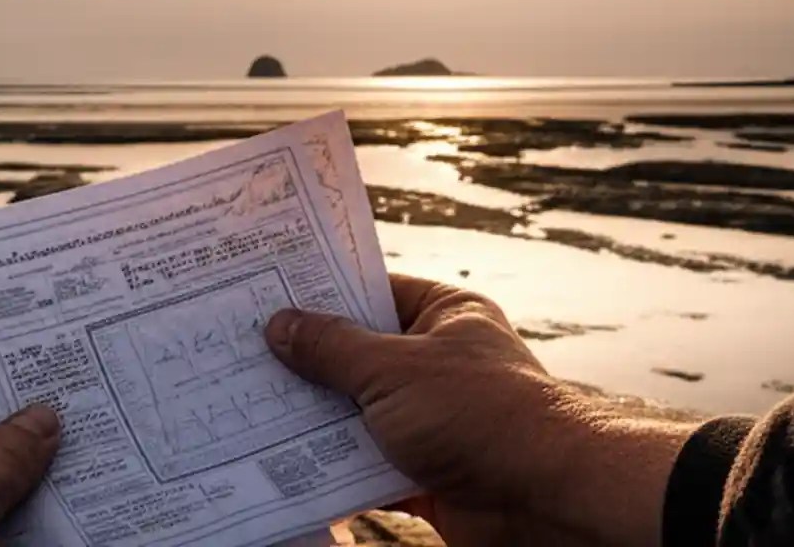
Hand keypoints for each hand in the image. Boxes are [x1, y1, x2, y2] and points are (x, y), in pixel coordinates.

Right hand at [265, 274, 689, 546]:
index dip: (326, 294)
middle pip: (362, 356)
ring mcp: (436, 420)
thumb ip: (333, 349)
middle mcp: (443, 363)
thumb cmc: (484, 416)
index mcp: (447, 316)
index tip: (272, 297)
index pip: (376, 291)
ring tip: (255, 411)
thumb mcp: (393, 370)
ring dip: (319, 420)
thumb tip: (281, 326)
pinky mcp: (429, 471)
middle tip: (249, 358)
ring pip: (362, 413)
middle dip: (311, 364)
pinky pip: (370, 465)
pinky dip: (337, 470)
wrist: (544, 501)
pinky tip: (291, 466)